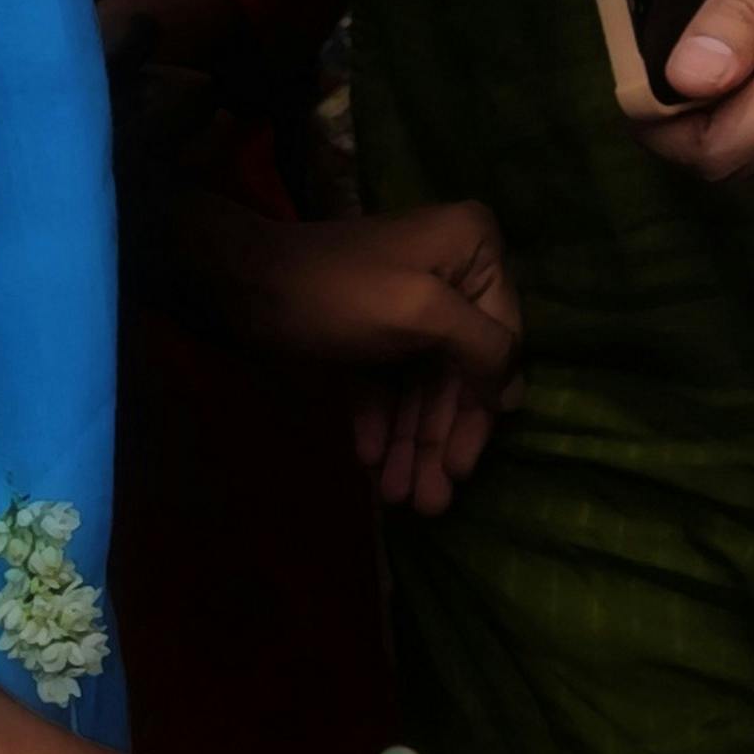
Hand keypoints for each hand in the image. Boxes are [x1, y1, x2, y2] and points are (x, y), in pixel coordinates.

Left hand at [182, 201, 525, 514]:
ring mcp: (410, 306)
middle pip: (458, 371)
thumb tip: (515, 395)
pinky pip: (388, 381)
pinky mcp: (371, 332)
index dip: (482, 408)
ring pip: (421, 384)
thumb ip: (482, 349)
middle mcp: (452, 276)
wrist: (238, 283)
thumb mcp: (422, 313)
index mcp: (475, 253)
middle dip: (438, 437)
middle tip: (430, 500)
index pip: (501, 341)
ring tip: (396, 495)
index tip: (464, 468)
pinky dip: (380, 419)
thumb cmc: (337, 293)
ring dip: (409, 440)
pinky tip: (368, 459)